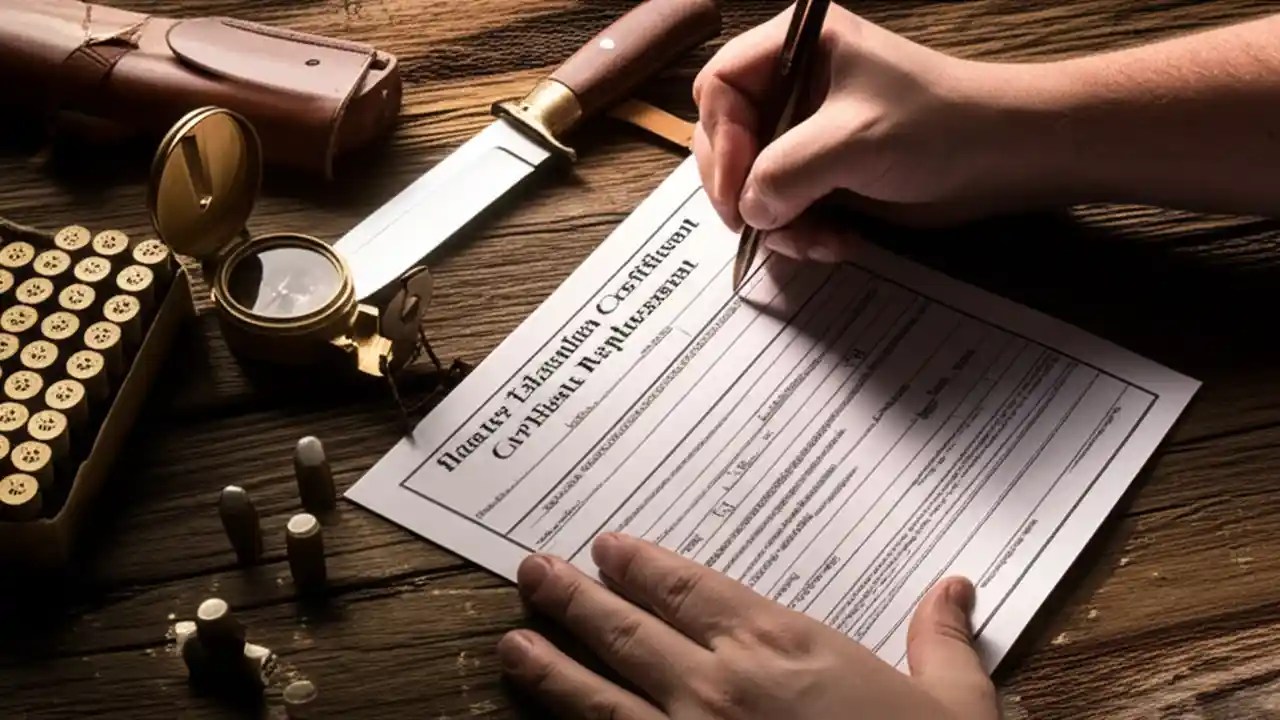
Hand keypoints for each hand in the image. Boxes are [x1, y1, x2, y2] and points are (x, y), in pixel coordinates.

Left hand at [496, 533, 998, 718]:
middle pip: (624, 628)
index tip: (607, 547)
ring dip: (549, 666)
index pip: (687, 587)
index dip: (640, 563)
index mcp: (782, 647)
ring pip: (596, 697)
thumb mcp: (956, 703)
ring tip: (511, 643)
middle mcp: (720, 686)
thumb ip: (942, 642)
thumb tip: (953, 588)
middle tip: (531, 571)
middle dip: (572, 597)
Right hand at [692, 5, 1041, 261]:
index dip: (722, 140)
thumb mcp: (851, 141)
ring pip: (753, 183)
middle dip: (745, 190)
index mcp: (796, 48)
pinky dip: (801, 232)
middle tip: (761, 226)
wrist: (1004, 159)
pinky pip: (785, 207)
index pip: (720, 87)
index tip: (739, 189)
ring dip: (778, 221)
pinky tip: (836, 241)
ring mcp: (808, 132)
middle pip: (729, 140)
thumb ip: (784, 173)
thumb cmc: (937, 126)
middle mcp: (795, 85)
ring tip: (816, 240)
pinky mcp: (825, 172)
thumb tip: (748, 211)